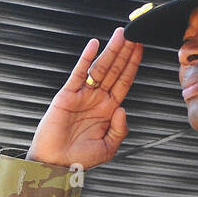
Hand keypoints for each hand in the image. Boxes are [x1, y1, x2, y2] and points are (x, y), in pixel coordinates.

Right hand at [28, 28, 142, 168]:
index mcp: (108, 109)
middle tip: (134, 34)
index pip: (124, 81)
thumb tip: (122, 108)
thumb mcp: (108, 147)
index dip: (133, 65)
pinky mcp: (67, 94)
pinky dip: (86, 59)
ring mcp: (83, 95)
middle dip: (125, 52)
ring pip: (100, 68)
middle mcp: (97, 99)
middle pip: (115, 70)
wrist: (56, 163)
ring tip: (120, 35)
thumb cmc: (80, 158)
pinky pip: (78, 73)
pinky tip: (94, 45)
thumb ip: (120, 129)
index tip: (140, 49)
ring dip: (111, 51)